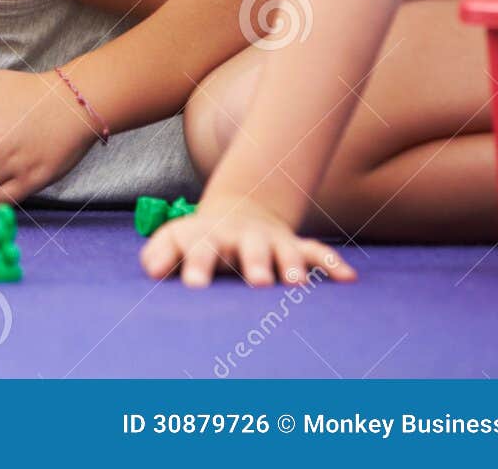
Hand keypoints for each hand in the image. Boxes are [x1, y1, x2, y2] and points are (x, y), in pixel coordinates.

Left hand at [139, 191, 357, 287]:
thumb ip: (160, 254)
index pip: (201, 249)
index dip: (197, 266)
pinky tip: (347, 279)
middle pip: (250, 249)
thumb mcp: (175, 239)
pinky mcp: (296, 246)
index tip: (194, 286)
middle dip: (254, 264)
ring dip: (291, 265)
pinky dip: (332, 264)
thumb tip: (150, 270)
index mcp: (209, 238)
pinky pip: (317, 252)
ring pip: (285, 251)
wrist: (239, 212)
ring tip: (295, 283)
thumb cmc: (200, 239)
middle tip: (256, 282)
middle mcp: (242, 239)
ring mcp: (272, 242)